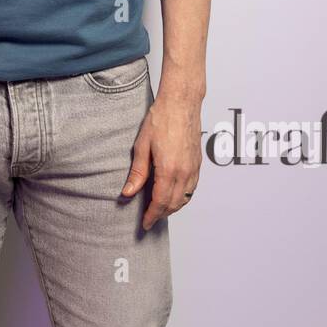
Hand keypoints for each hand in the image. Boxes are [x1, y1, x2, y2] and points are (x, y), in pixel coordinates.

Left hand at [121, 90, 202, 230]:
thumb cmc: (161, 119)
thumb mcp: (142, 146)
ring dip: (172, 207)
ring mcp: (194, 168)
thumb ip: (137, 172)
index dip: (152, 216)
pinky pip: (192, 188)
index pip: (160, 202)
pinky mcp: (198, 163)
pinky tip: (174, 195)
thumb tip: (128, 192)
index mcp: (169, 170)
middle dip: (161, 214)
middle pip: (173, 204)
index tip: (145, 223)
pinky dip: (183, 197)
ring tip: (159, 210)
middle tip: (149, 219)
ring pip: (185, 198)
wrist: (181, 103)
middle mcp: (184, 172)